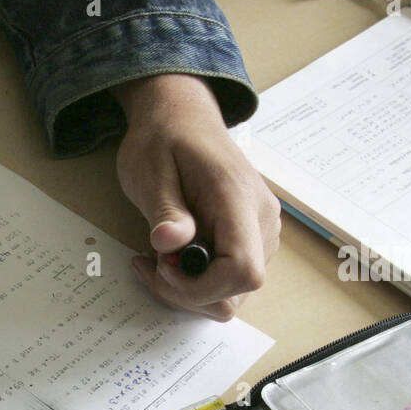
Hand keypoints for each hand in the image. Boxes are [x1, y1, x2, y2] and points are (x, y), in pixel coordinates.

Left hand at [113, 74, 279, 320]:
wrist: (181, 117)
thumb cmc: (164, 139)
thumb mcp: (150, 170)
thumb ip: (164, 209)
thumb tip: (170, 243)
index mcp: (238, 198)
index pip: (243, 270)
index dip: (202, 285)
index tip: (165, 266)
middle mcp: (260, 220)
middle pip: (238, 290)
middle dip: (188, 292)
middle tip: (150, 263)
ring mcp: (260, 231)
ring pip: (233, 292)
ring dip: (189, 290)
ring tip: (157, 260)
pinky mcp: (249, 238)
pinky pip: (228, 279)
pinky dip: (196, 282)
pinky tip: (170, 259)